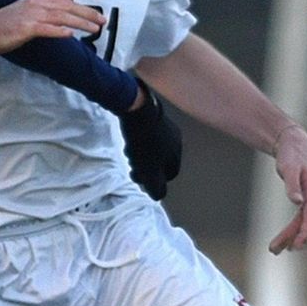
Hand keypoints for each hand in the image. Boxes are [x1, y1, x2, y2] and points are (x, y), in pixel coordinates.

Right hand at [0, 0, 105, 53]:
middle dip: (89, 12)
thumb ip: (48, 4)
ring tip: (94, 29)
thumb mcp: (29, 7)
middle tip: (103, 20)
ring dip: (81, 22)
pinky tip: (71, 34)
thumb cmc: (7, 21)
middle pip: (69, 5)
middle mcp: (39, 3)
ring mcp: (33, 15)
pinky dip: (60, 31)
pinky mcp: (27, 28)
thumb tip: (68, 1)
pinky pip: (47, 29)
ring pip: (63, 16)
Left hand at [120, 78, 181, 199]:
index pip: (170, 174)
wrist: (136, 108)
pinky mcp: (153, 116)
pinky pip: (148, 135)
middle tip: (132, 168)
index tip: (139, 178)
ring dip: (141, 155)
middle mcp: (175, 138)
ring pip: (153, 149)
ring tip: (129, 153)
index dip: (155, 180)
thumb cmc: (143, 142)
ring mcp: (166, 125)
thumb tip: (159, 197)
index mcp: (177, 152)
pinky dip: (139, 142)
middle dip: (146, 167)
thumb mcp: (149, 170)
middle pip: (161, 161)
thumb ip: (156, 186)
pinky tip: (130, 140)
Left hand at [266, 124, 306, 253]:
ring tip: (274, 250)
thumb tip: (297, 202)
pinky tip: (284, 240)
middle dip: (291, 238)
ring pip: (302, 224)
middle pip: (304, 224)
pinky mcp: (306, 201)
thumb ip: (292, 185)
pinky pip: (299, 219)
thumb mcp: (289, 168)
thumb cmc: (292, 156)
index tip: (295, 246)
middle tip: (273, 250)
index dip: (303, 233)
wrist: (295, 145)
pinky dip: (292, 230)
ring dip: (290, 237)